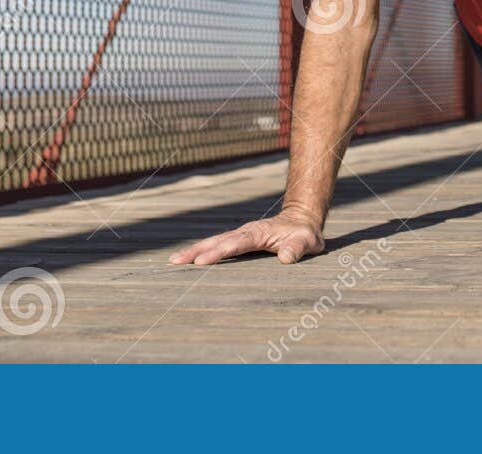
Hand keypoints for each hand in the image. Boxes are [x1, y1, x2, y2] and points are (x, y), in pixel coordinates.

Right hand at [169, 209, 325, 265]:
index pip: (236, 243)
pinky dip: (202, 250)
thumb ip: (297, 248)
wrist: (301, 220)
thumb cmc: (304, 234)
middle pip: (218, 241)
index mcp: (259, 233)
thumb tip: (285, 258)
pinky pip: (218, 245)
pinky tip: (188, 259)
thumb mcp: (308, 241)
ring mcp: (241, 235)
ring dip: (195, 250)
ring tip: (173, 260)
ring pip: (214, 241)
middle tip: (176, 261)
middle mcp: (246, 232)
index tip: (201, 261)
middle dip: (197, 250)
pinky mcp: (239, 240)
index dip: (219, 252)